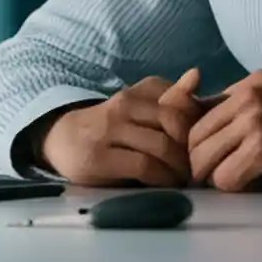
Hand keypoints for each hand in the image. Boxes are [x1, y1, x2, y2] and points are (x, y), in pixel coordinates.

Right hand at [36, 70, 202, 186]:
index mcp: (137, 92)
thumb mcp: (139, 108)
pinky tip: (166, 185)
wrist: (61, 139)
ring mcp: (109, 131)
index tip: (201, 145)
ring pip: (161, 145)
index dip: (198, 127)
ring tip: (183, 179)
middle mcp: (124, 105)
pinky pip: (144, 166)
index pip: (181, 103)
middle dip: (191, 150)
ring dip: (179, 168)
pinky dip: (162, 178)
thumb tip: (196, 75)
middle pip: (174, 123)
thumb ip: (169, 97)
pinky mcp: (99, 158)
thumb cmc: (110, 128)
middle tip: (197, 167)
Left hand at [188, 69, 261, 191]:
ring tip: (237, 178)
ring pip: (205, 160)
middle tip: (214, 176)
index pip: (201, 114)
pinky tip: (254, 183)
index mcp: (250, 84)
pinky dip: (234, 187)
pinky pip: (226, 178)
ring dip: (216, 176)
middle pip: (196, 138)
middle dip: (200, 163)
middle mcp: (249, 98)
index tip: (208, 157)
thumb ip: (238, 106)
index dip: (199, 141)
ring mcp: (255, 123)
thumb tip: (195, 120)